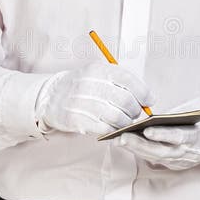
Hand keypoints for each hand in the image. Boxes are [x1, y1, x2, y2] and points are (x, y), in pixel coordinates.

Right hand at [35, 61, 154, 136]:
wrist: (50, 96)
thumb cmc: (82, 86)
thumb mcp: (98, 74)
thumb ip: (121, 82)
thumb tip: (148, 98)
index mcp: (98, 69)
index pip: (129, 81)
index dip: (143, 93)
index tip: (149, 101)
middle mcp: (90, 83)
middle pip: (126, 101)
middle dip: (135, 111)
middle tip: (135, 115)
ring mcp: (82, 102)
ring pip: (117, 117)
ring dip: (125, 123)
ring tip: (124, 122)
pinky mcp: (76, 119)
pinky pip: (104, 128)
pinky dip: (113, 130)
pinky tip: (113, 128)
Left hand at [117, 108, 199, 169]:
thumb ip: (181, 111)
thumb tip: (157, 115)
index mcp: (199, 136)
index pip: (179, 137)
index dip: (162, 135)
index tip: (146, 129)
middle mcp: (190, 153)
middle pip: (162, 151)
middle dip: (141, 145)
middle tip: (122, 137)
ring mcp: (183, 161)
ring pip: (156, 158)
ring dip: (136, 150)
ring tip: (119, 139)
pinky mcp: (176, 165)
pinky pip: (156, 160)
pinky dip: (141, 152)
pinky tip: (128, 144)